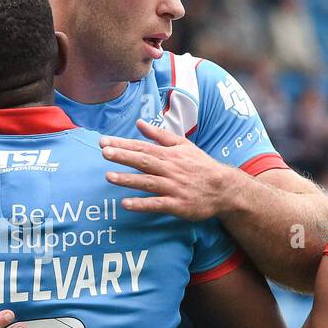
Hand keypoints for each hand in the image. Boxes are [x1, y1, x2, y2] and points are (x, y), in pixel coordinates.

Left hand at [101, 120, 238, 221]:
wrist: (224, 188)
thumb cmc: (201, 166)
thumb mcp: (183, 145)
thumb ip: (159, 135)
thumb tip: (139, 122)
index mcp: (170, 154)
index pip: (143, 147)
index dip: (123, 144)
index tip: (104, 142)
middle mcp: (170, 169)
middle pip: (144, 161)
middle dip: (123, 156)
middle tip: (104, 152)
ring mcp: (173, 187)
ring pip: (148, 182)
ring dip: (128, 179)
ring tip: (109, 176)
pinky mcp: (177, 205)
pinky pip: (157, 204)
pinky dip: (141, 204)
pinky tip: (126, 204)